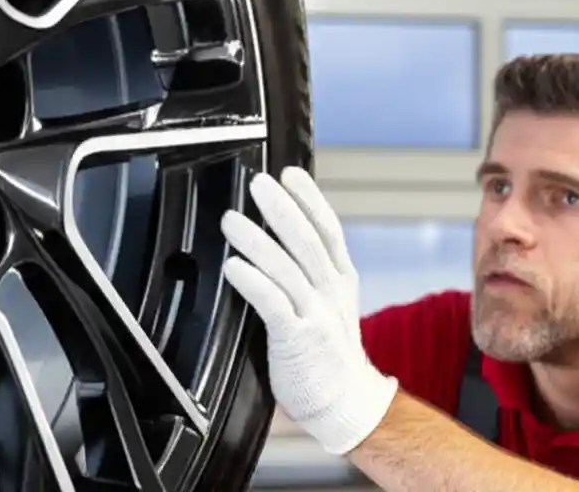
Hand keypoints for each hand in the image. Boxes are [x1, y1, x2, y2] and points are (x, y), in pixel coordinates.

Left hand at [220, 166, 397, 454]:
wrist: (346, 404)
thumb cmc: (328, 353)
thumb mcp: (329, 302)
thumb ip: (308, 272)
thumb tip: (277, 236)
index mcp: (340, 279)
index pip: (327, 229)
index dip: (309, 199)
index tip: (290, 174)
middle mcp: (331, 292)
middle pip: (306, 241)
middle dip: (282, 209)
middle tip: (259, 183)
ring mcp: (316, 315)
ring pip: (286, 269)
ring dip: (257, 241)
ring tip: (232, 220)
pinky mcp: (299, 339)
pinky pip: (273, 305)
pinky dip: (253, 282)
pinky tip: (234, 267)